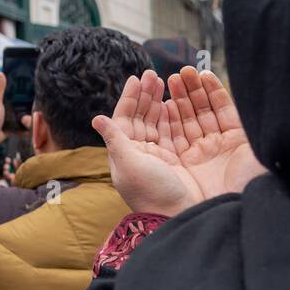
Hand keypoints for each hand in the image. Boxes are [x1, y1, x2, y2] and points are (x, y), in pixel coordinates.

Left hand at [92, 67, 265, 216]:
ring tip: (170, 78)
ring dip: (166, 98)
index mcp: (130, 154)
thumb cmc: (151, 194)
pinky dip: (185, 111)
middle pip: (147, 116)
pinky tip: (182, 99)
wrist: (183, 216)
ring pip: (167, 119)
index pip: (127, 119)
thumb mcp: (129, 165)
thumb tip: (96, 118)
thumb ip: (115, 139)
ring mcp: (172, 153)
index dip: (131, 98)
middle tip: (153, 73)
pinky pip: (187, 127)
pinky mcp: (193, 155)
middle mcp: (150, 152)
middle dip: (149, 94)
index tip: (136, 78)